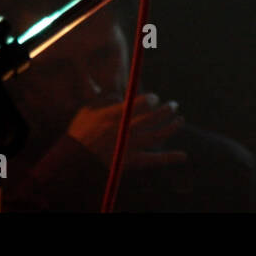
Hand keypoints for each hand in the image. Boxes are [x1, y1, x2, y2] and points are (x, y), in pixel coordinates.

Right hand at [65, 93, 186, 169]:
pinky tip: (183, 155)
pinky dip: (169, 158)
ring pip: (158, 135)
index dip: (152, 99)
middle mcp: (125, 129)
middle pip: (154, 117)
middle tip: (174, 105)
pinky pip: (154, 160)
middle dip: (167, 109)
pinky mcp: (131, 162)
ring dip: (172, 127)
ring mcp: (130, 146)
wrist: (73, 159)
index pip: (142, 103)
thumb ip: (105, 98)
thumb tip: (119, 94)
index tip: (155, 98)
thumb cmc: (79, 132)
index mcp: (115, 115)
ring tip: (180, 120)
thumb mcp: (88, 109)